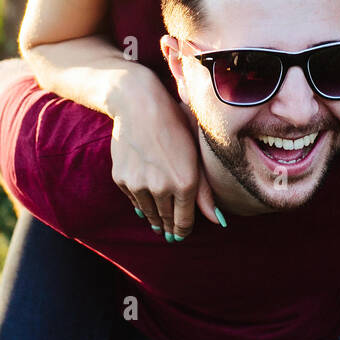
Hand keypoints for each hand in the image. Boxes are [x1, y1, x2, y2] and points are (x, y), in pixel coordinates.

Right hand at [110, 74, 220, 241]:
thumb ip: (204, 189)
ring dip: (155, 219)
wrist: (138, 105)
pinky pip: (134, 199)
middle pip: (166, 220)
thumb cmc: (175, 122)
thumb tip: (217, 220)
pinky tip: (144, 204)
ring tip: (158, 224)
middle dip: (169, 228)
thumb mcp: (196, 152)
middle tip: (170, 235)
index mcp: (185, 182)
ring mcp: (139, 185)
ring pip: (148, 213)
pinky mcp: (122, 179)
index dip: (183, 231)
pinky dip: (140, 203)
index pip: (184, 222)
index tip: (182, 235)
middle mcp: (161, 188)